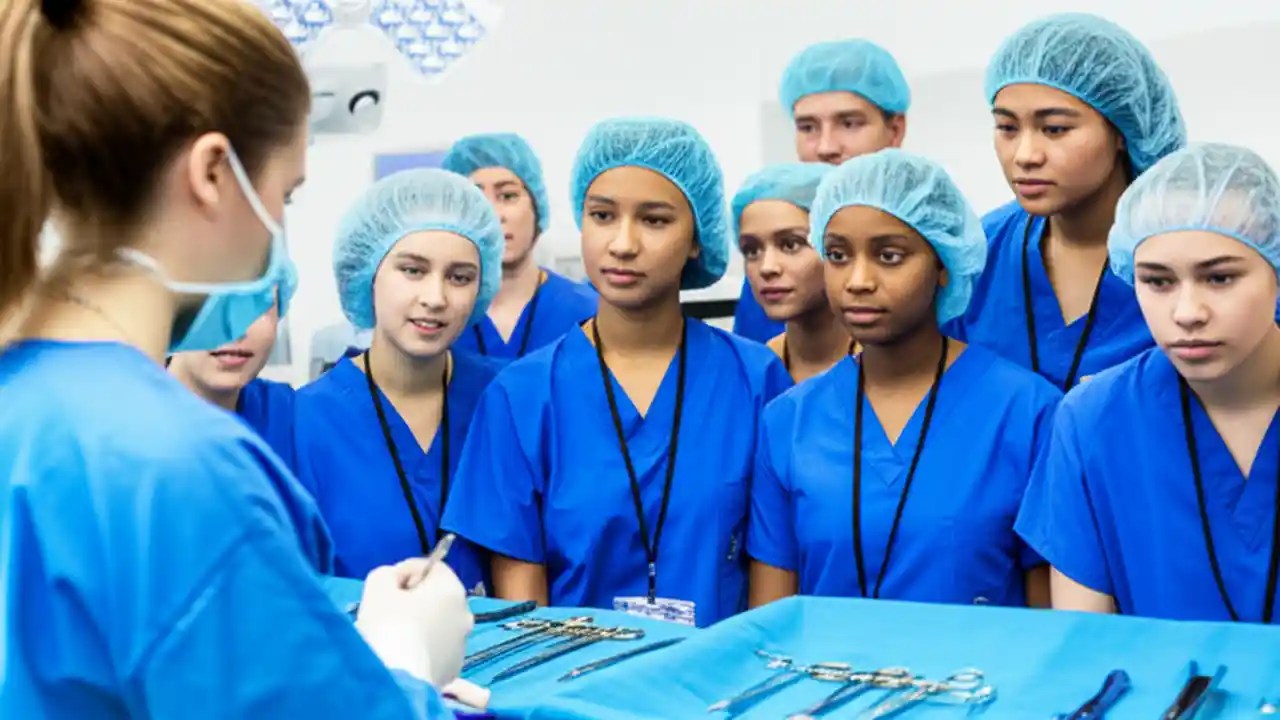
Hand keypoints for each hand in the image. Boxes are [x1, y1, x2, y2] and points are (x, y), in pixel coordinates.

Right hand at [355, 561, 473, 686]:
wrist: (396, 679)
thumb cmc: (387, 625)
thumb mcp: (378, 586)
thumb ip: (387, 574)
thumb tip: (394, 580)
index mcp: (451, 588)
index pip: (432, 567)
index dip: (407, 572)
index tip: (388, 586)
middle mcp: (464, 613)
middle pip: (438, 597)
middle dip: (415, 599)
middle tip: (389, 610)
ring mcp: (462, 643)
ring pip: (439, 625)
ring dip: (421, 625)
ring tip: (395, 636)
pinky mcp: (454, 669)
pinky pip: (438, 649)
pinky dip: (424, 648)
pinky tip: (404, 656)